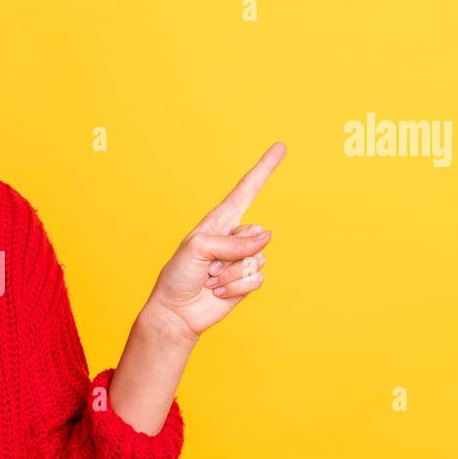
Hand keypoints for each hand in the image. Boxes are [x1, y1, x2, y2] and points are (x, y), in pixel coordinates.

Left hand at [144, 141, 285, 343]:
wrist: (177, 311)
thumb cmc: (179, 275)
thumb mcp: (198, 248)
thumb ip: (232, 240)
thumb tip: (266, 236)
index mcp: (219, 222)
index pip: (246, 191)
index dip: (264, 169)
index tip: (280, 147)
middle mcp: (234, 237)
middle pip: (256, 234)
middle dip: (232, 253)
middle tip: (208, 266)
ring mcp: (242, 259)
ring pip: (258, 259)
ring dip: (231, 273)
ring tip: (211, 279)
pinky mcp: (247, 281)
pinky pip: (257, 279)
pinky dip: (236, 287)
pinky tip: (219, 291)